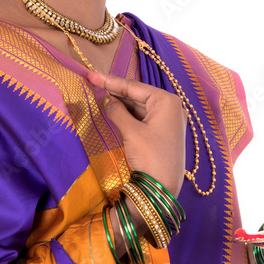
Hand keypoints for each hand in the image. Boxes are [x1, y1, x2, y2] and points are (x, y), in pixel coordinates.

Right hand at [86, 69, 186, 197]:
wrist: (163, 189)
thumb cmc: (151, 157)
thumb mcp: (131, 132)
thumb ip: (116, 111)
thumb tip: (105, 100)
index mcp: (167, 101)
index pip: (135, 87)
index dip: (111, 81)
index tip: (91, 74)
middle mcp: (171, 107)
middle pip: (137, 96)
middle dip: (115, 92)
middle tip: (92, 83)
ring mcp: (168, 121)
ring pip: (139, 107)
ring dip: (120, 104)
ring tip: (98, 97)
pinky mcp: (163, 133)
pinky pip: (142, 119)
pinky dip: (127, 116)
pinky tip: (112, 112)